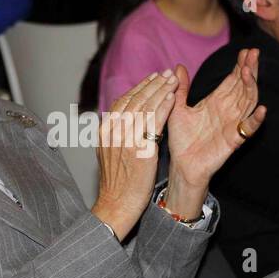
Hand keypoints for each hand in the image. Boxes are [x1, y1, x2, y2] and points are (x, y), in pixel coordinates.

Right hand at [91, 70, 177, 238]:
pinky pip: (154, 123)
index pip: (123, 101)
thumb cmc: (117, 182)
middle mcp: (113, 132)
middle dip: (153, 84)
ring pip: (145, 107)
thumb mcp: (109, 152)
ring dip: (161, 90)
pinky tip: (173, 98)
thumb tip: (124, 117)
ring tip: (173, 80)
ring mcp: (125, 140)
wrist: (116, 204)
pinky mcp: (140, 150)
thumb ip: (116, 133)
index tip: (153, 78)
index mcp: (105, 130)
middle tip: (167, 73)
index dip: (140, 87)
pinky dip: (163, 107)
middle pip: (135, 100)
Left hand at [165, 49, 266, 187]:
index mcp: (216, 102)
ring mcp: (232, 124)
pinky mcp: (233, 140)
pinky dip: (255, 120)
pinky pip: (248, 129)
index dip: (240, 66)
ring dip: (250, 88)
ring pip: (247, 102)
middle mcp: (228, 111)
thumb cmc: (181, 139)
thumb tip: (178, 66)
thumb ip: (180, 89)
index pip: (232, 80)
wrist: (181, 165)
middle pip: (243, 86)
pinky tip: (261, 110)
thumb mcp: (178, 109)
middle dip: (249, 70)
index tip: (245, 51)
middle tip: (254, 53)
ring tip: (249, 72)